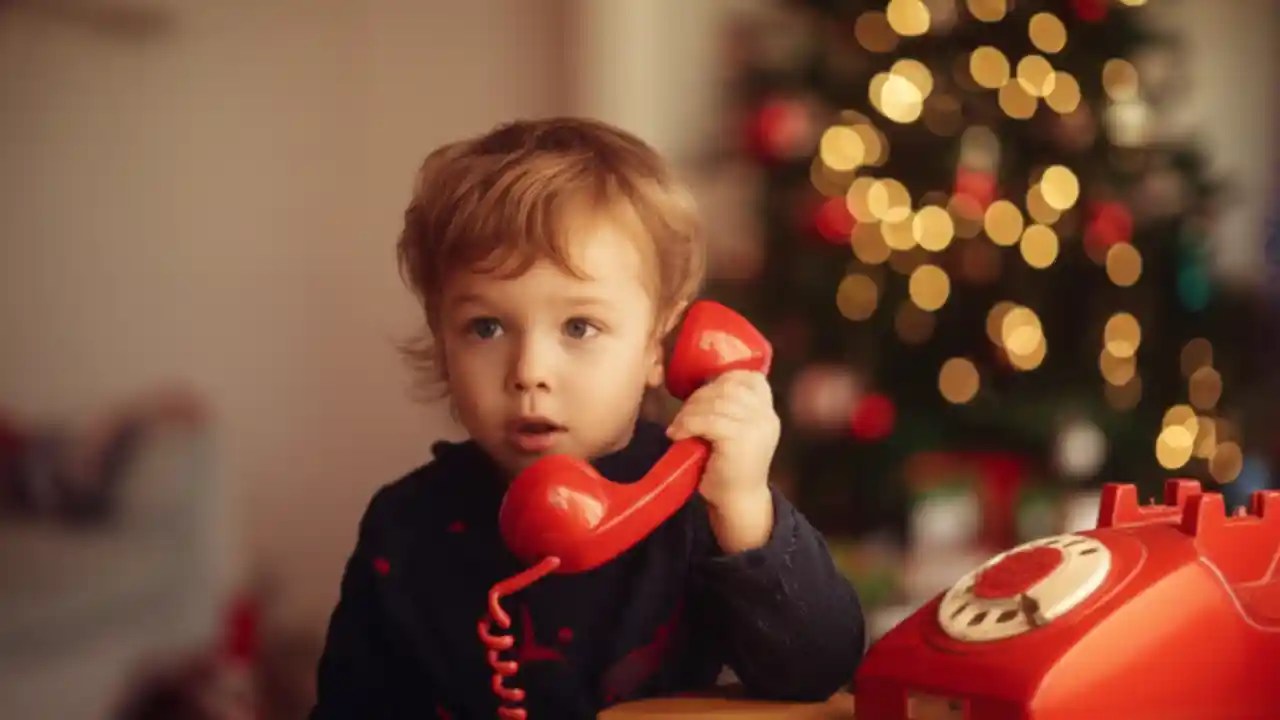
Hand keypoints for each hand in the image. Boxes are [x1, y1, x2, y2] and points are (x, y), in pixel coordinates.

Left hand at [666, 370, 779, 551]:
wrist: (737, 503)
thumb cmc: (728, 468)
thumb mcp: (734, 432)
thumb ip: (728, 409)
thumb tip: (700, 384)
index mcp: (767, 412)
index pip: (750, 378)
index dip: (722, 379)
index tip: (702, 393)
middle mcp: (766, 416)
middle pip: (728, 387)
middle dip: (698, 397)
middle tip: (682, 416)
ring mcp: (756, 427)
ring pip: (716, 401)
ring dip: (689, 412)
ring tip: (678, 427)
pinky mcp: (741, 439)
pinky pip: (708, 419)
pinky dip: (687, 424)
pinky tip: (677, 436)